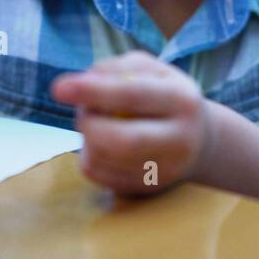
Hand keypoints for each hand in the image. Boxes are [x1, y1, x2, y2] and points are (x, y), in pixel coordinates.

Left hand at [51, 51, 214, 195]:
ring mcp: (165, 172)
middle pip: (121, 140)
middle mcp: (180, 140)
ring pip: (104, 159)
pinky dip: (90, 155)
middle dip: (88, 123)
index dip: (94, 91)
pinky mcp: (146, 191)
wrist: (199, 141)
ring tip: (99, 124)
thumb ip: (116, 68)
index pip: (133, 95)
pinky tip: (104, 145)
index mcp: (182, 101)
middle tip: (82, 113)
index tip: (59, 87)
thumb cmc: (165, 95)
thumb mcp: (151, 69)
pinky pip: (99, 175)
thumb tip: (83, 81)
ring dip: (87, 138)